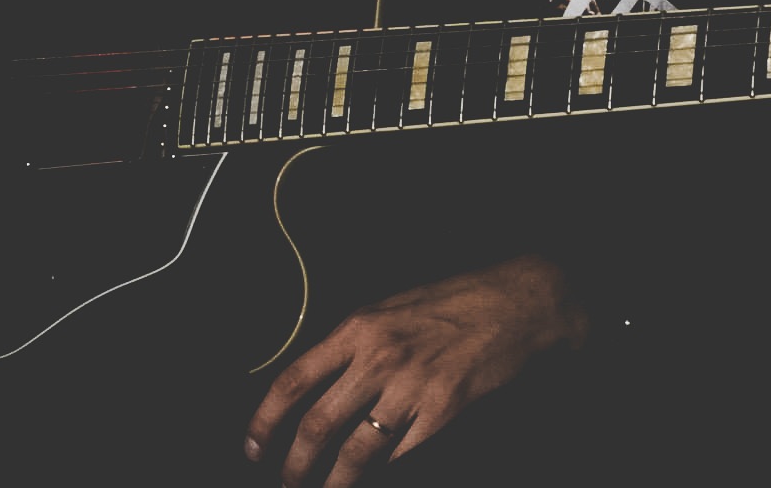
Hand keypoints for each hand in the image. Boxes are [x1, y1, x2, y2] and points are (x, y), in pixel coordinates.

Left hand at [244, 253, 589, 487]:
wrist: (516, 302)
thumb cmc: (454, 301)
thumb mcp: (392, 307)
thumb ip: (354, 343)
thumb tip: (318, 382)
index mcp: (359, 327)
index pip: (294, 379)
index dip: (266, 419)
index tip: (254, 447)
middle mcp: (379, 357)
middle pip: (318, 424)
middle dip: (294, 465)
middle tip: (287, 484)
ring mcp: (412, 386)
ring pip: (357, 450)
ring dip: (335, 482)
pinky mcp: (443, 409)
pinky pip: (402, 453)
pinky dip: (387, 470)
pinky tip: (379, 475)